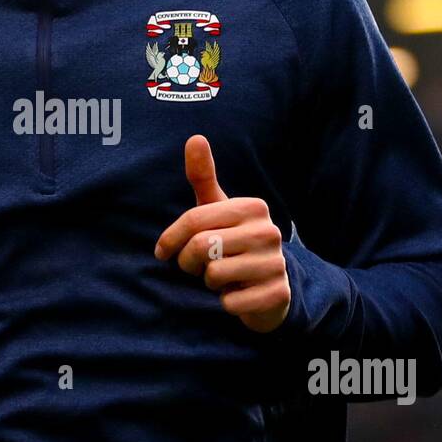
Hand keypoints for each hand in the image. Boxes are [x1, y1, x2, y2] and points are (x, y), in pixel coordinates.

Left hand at [154, 135, 290, 333]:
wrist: (270, 285)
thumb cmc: (233, 243)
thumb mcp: (218, 210)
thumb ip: (203, 177)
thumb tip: (195, 138)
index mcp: (253, 207)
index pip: (194, 220)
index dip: (171, 239)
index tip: (163, 252)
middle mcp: (269, 231)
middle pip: (201, 247)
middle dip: (190, 263)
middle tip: (200, 267)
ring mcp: (276, 263)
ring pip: (214, 276)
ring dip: (210, 284)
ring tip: (223, 279)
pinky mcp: (278, 295)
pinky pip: (230, 303)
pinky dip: (226, 304)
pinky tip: (237, 296)